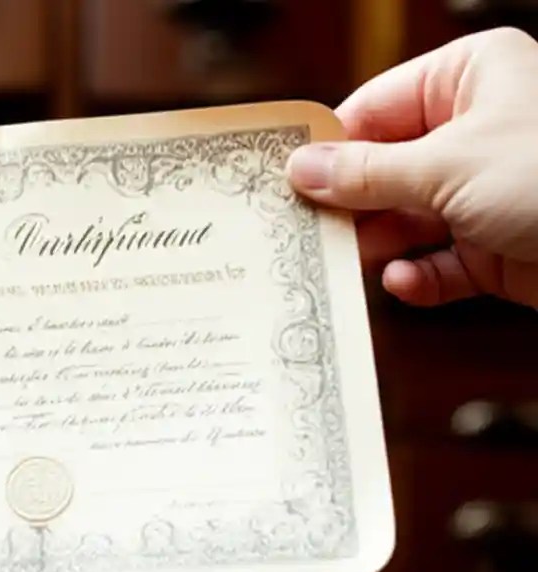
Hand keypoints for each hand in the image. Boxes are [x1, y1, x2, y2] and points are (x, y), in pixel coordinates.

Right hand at [288, 27, 537, 307]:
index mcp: (471, 79)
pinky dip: (419, 277)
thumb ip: (366, 172)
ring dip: (376, 245)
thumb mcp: (448, 167)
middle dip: (348, 203)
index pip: (375, 107)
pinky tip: (403, 283)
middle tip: (301, 230)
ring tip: (341, 264)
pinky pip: (441, 261)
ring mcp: (488, 191)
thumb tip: (301, 168)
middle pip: (385, 167)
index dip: (328, 145)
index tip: (281, 179)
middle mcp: (478, 130)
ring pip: (406, 218)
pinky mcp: (498, 246)